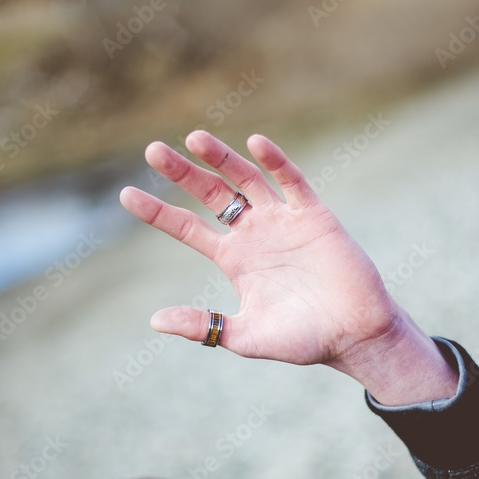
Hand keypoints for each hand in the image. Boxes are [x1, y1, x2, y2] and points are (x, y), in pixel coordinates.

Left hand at [120, 131, 458, 402]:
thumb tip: (152, 320)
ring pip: (246, 179)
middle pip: (211, 193)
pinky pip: (292, 182)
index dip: (158, 212)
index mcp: (234, 259)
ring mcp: (283, 221)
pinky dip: (275, 162)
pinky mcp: (314, 216)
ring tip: (194, 138)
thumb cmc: (302, 340)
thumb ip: (202, 325)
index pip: (187, 228)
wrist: (353, 336)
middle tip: (152, 150)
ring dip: (222, 158)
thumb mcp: (243, 336)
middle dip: (183, 172)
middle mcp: (254, 234)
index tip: (126, 195)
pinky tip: (254, 144)